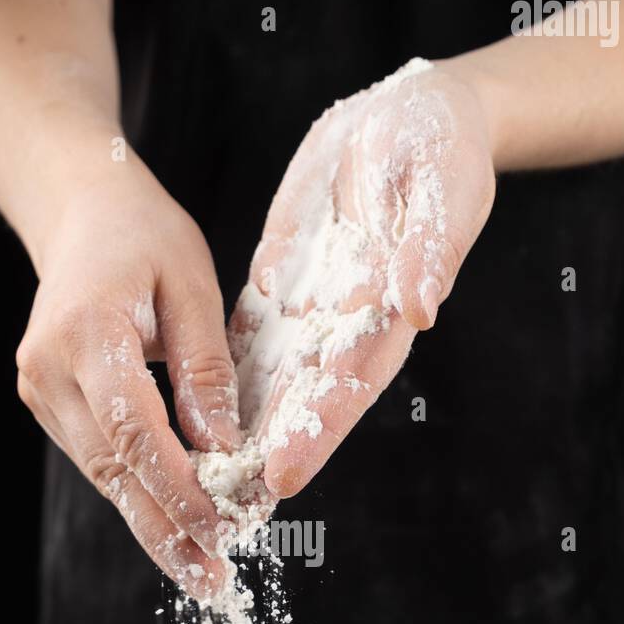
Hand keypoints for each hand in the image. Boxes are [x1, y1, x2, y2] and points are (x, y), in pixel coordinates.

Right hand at [16, 155, 240, 596]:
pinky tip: (175, 527)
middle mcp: (50, 370)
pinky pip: (100, 459)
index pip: (134, 431)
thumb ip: (207, 369)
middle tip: (209, 582)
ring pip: (103, 475)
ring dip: (153, 524)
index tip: (218, 531)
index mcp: (86, 333)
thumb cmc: (143, 235)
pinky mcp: (48, 402)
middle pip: (112, 470)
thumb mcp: (193, 284)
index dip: (177, 489)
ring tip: (200, 569)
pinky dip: (138, 493)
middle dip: (165, 531)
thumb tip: (224, 449)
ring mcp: (41, 390)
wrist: (79, 212)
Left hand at [230, 60, 495, 498]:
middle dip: (264, 453)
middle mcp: (348, 325)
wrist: (408, 118)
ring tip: (198, 479)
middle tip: (224, 504)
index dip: (316, 433)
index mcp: (390, 311)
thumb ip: (428, 251)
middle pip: (302, 401)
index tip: (280, 477)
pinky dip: (218, 377)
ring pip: (268, 381)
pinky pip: (245, 339)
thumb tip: (420, 307)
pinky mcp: (281, 285)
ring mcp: (312, 310)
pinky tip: (184, 411)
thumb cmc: (437, 149)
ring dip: (237, 431)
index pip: (349, 385)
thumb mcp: (440, 188)